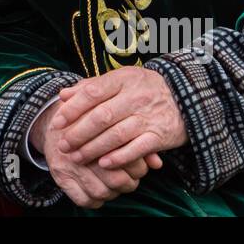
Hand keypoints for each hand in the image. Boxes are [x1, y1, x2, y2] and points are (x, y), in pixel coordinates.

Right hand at [34, 101, 161, 208]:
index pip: (124, 157)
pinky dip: (95, 201)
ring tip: (117, 184)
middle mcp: (81, 150)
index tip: (140, 165)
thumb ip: (134, 140)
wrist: (54, 121)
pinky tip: (100, 191)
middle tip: (132, 177)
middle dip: (129, 182)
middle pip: (115, 178)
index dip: (137, 166)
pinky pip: (83, 200)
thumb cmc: (89, 120)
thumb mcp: (110, 121)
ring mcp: (69, 165)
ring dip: (114, 192)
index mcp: (94, 132)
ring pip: (101, 192)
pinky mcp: (60, 178)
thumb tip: (157, 163)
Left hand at [51, 66, 185, 169]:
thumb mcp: (121, 79)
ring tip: (77, 157)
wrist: (186, 98)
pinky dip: (119, 157)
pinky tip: (103, 164)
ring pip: (116, 135)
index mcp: (124, 79)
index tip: (57, 122)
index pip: (93, 93)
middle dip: (78, 133)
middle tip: (63, 145)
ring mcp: (148, 116)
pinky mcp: (160, 135)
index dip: (72, 109)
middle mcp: (136, 96)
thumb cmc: (144, 89)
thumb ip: (92, 86)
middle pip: (102, 116)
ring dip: (93, 148)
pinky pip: (137, 149)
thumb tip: (63, 94)